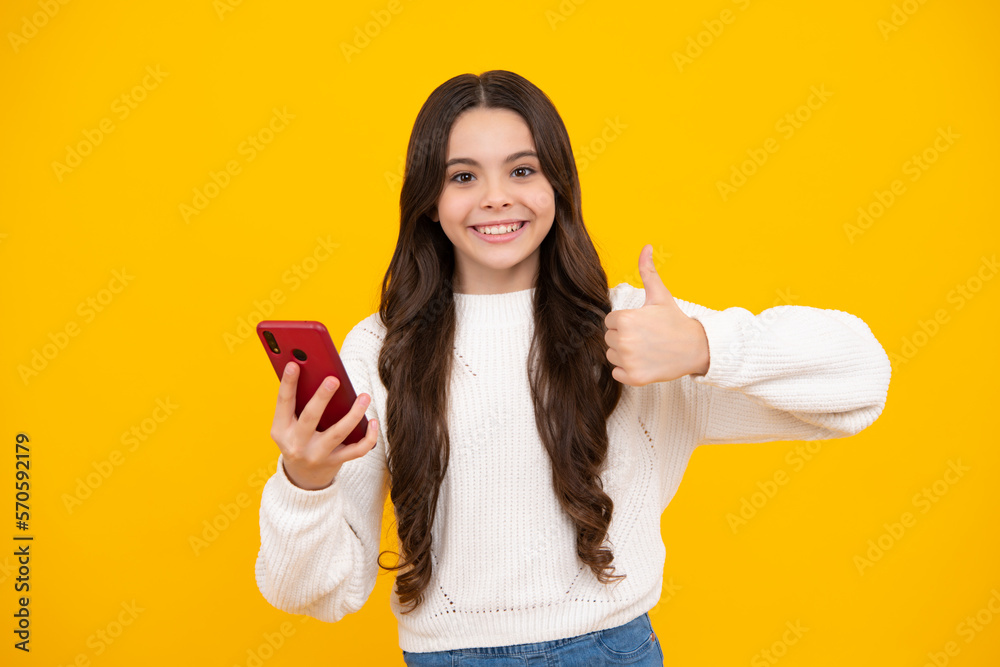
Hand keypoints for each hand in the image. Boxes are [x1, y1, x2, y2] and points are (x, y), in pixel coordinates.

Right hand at [269, 361, 378, 489]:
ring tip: (364, 396)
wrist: (302, 478)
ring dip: (353, 414)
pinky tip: (373, 421)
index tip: (294, 364)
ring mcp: (316, 455)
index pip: (283, 403)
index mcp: (281, 430)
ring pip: (337, 433)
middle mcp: (297, 444)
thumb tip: (317, 373)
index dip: (288, 383)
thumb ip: (299, 404)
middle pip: (310, 418)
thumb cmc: (298, 439)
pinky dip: (368, 437)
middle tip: (334, 379)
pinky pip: (356, 450)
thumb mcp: (288, 425)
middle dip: (322, 398)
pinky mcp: (334, 463)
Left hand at [604, 244, 709, 385]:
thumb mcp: (660, 295)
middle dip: (624, 337)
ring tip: (646, 349)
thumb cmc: (675, 321)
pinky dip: (628, 370)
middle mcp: (624, 341)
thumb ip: (648, 271)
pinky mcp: (633, 378)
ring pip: (612, 355)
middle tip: (646, 337)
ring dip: (624, 354)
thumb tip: (646, 247)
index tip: (642, 324)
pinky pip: (617, 373)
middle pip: (609, 339)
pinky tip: (644, 362)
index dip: (625, 322)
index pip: (610, 322)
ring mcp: (628, 361)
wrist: (696, 348)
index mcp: (624, 320)